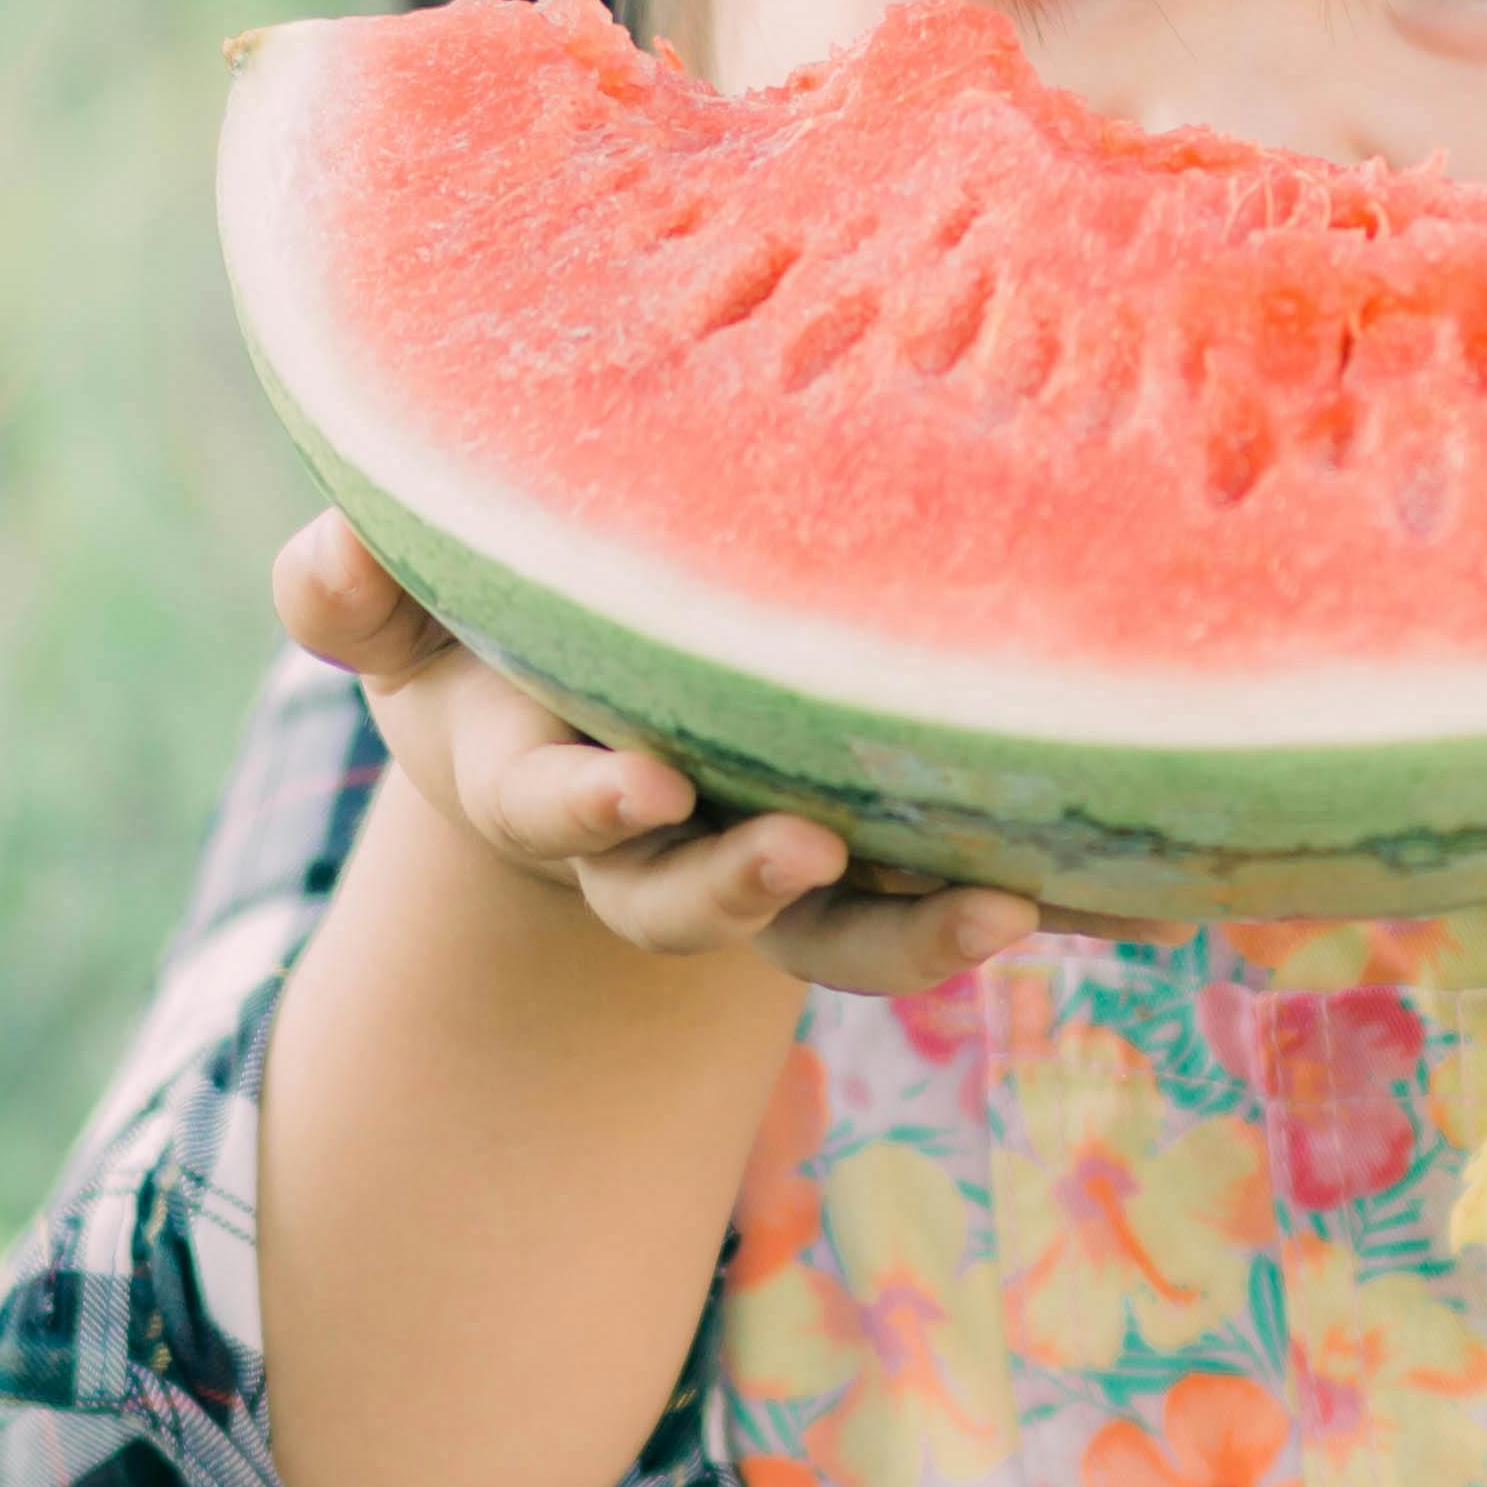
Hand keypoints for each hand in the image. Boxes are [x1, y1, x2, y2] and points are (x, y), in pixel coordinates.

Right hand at [273, 515, 1040, 997]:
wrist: (589, 691)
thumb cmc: (489, 622)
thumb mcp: (407, 603)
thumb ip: (357, 589)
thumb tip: (331, 554)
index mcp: (539, 773)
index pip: (553, 802)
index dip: (587, 802)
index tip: (640, 779)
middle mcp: (659, 845)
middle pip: (694, 901)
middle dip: (746, 885)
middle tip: (812, 853)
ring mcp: (775, 864)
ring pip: (841, 932)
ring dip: (915, 931)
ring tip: (1009, 907)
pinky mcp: (887, 862)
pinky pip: (961, 890)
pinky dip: (1052, 898)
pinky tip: (1156, 892)